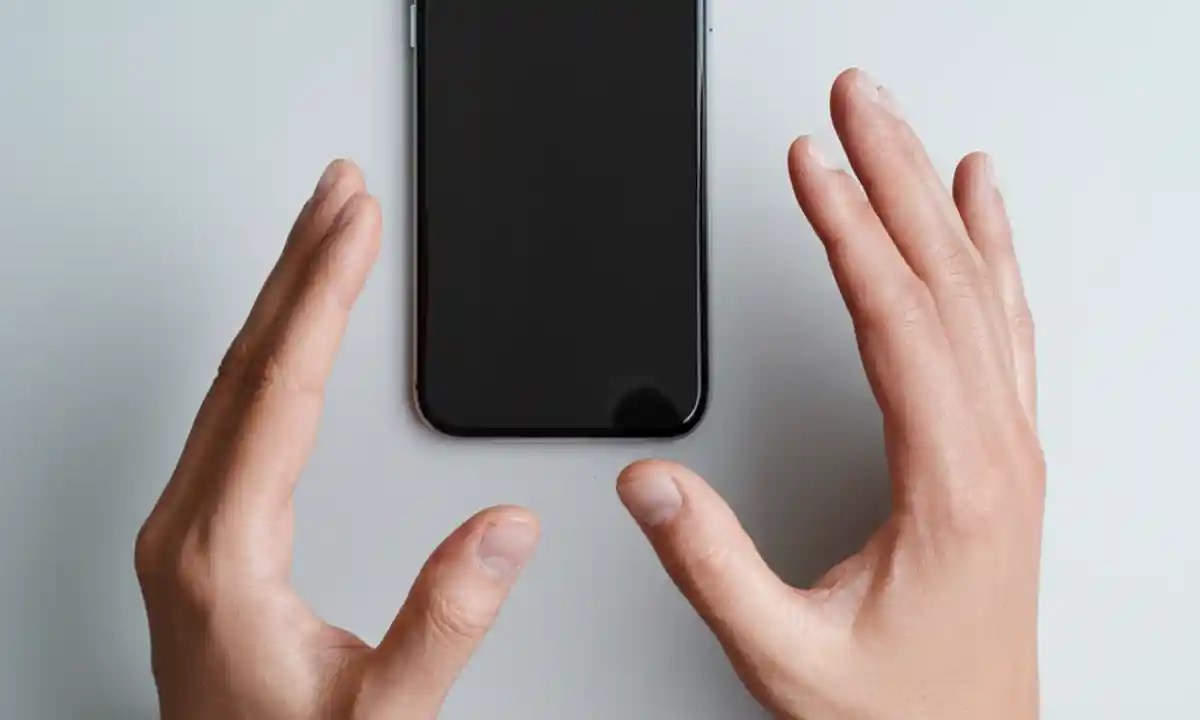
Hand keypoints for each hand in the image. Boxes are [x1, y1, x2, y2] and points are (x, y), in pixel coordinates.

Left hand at [134, 161, 539, 719]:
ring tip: (323, 233)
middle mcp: (190, 527)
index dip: (325, 294)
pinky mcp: (199, 536)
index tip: (356, 224)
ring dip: (283, 297)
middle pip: (248, 362)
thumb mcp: (382, 714)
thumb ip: (445, 622)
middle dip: (300, 264)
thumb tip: (505, 527)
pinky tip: (294, 328)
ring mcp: (186, 528)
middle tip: (338, 192)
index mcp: (224, 553)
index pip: (281, 389)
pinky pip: (232, 412)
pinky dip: (271, 349)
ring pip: (233, 380)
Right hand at [617, 69, 1043, 718]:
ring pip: (979, 287)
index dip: (847, 229)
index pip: (894, 318)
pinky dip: (991, 251)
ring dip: (937, 198)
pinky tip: (979, 209)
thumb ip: (711, 565)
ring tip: (902, 127)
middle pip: (944, 276)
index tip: (812, 164)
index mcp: (948, 480)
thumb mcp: (786, 653)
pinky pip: (1005, 322)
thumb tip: (649, 485)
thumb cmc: (899, 709)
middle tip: (857, 100)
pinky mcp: (1001, 449)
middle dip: (893, 174)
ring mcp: (1007, 444)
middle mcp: (993, 448)